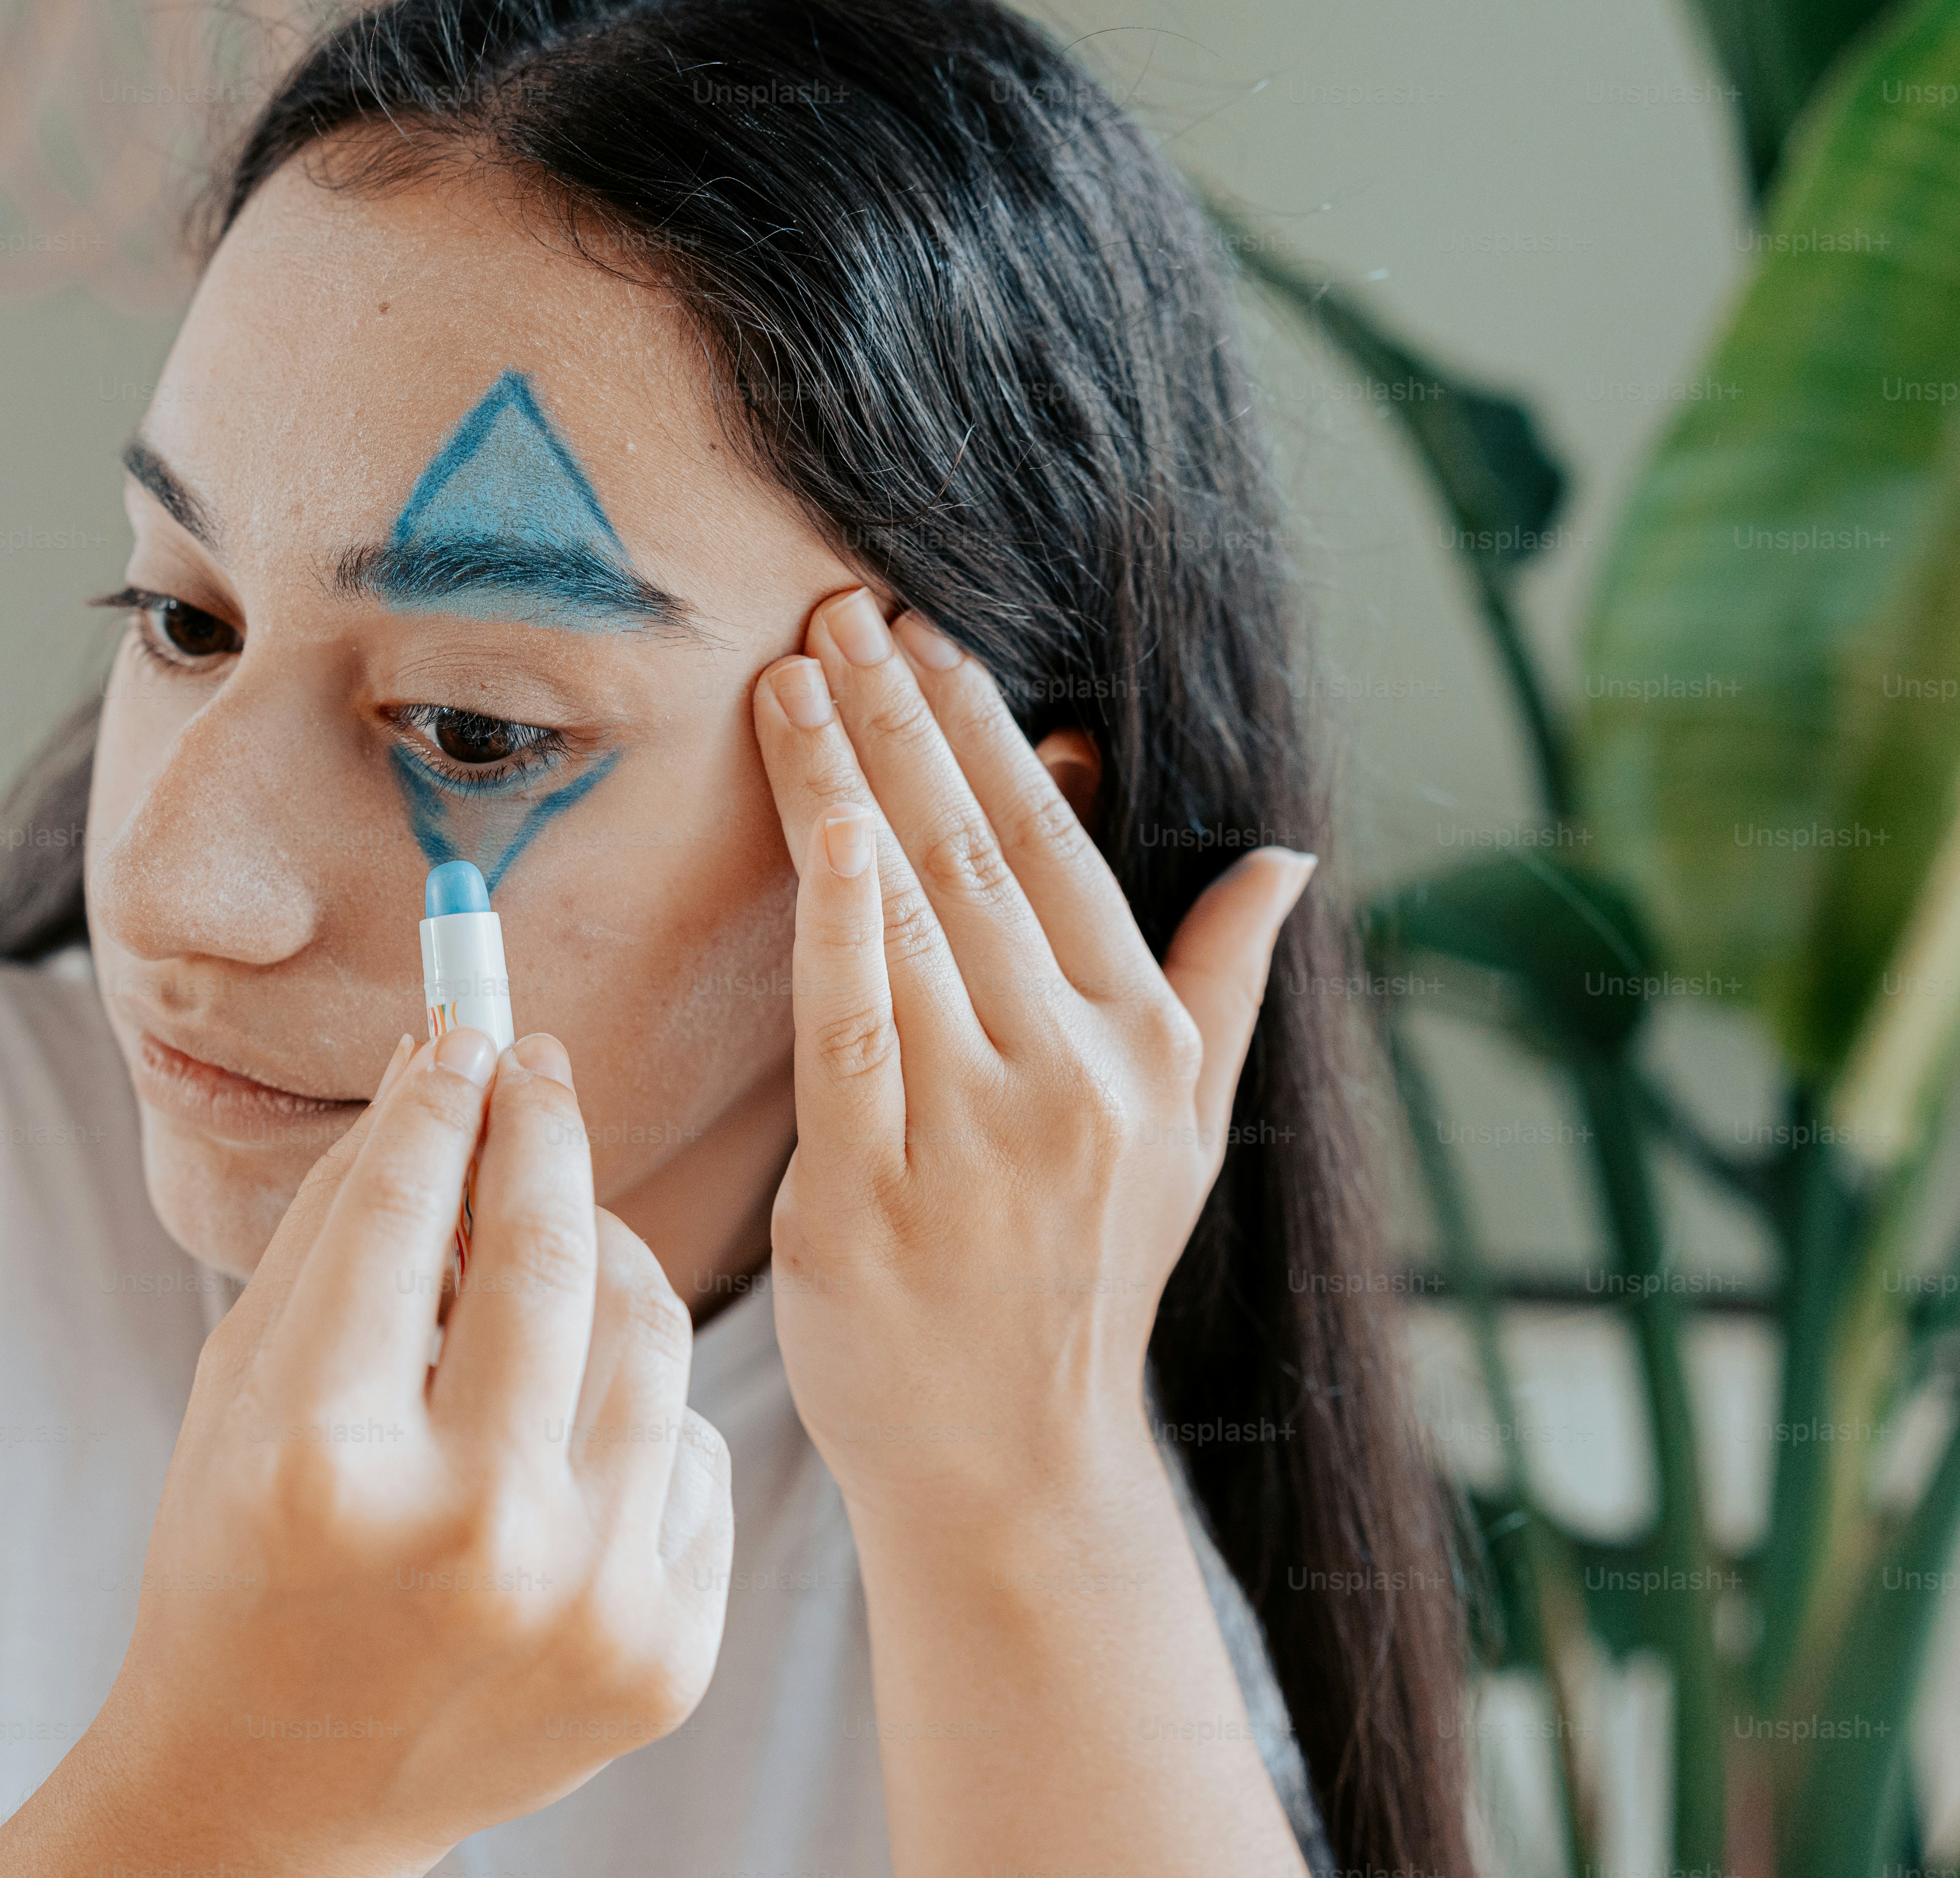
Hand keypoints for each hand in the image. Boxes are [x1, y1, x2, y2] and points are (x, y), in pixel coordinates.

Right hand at [79, 1028, 732, 1873]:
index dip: (444, 1098)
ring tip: (558, 1236)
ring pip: (654, 1338)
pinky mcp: (666, 1659)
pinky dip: (639, 1409)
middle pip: (551, 1252)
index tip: (470, 1033)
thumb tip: (439, 1066)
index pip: (404, 1212)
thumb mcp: (246, 1389)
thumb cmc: (241, 1564)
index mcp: (325, 1464)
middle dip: (544, 1131)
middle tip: (537, 1074)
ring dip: (608, 1257)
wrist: (275, 1793)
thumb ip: (341, 1226)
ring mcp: (585, 1605)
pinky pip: (696, 1453)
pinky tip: (574, 1415)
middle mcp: (468, 1534)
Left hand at [749, 586, 1315, 1535]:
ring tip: (789, 676)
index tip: (925, 636)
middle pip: (971, 855)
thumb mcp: (1187, 1139)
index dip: (985, 732)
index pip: (1054, 848)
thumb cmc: (1082, 1284)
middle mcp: (1074, 1074)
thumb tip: (1285, 856)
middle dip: (901, 719)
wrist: (1012, 1462)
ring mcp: (978, 1131)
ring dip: (842, 779)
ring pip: (902, 915)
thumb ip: (1222, 986)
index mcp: (1145, 1044)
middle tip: (835, 611)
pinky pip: (850, 1023)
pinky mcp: (876, 1188)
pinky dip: (832, 916)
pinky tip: (810, 817)